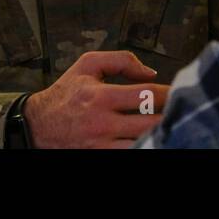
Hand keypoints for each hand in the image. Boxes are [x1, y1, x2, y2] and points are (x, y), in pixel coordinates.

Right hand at [21, 50, 170, 148]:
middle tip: (182, 110)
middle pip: (149, 124)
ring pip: (141, 143)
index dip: (169, 93)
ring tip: (171, 126)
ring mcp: (100, 145)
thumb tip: (149, 72)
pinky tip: (152, 139)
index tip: (180, 92)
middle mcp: (102, 123)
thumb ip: (121, 60)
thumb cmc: (65, 94)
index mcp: (101, 96)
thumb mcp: (87, 65)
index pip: (146, 95)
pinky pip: (129, 154)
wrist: (36, 127)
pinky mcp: (98, 157)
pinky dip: (143, 146)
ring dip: (159, 135)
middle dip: (169, 116)